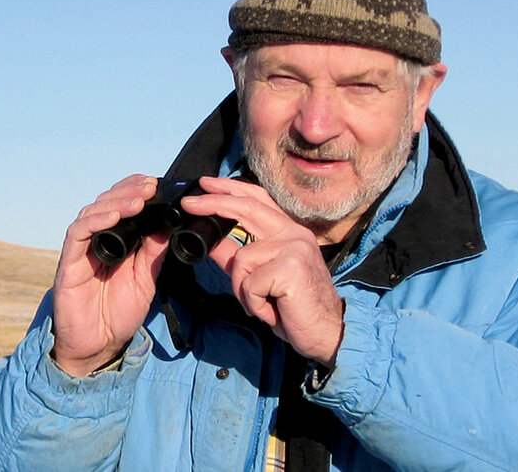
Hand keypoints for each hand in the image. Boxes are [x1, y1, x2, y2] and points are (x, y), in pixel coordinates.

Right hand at [51, 175, 168, 376]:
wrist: (98, 346)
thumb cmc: (119, 313)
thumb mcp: (145, 279)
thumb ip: (153, 253)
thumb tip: (167, 224)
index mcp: (116, 241)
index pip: (122, 205)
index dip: (135, 191)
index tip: (155, 184)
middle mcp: (96, 240)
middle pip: (107, 203)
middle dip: (129, 191)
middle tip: (149, 187)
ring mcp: (81, 250)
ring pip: (92, 212)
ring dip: (116, 202)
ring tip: (138, 201)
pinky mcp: (69, 262)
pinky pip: (77, 233)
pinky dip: (95, 221)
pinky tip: (113, 216)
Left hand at [180, 177, 343, 367]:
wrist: (327, 333)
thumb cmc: (294, 307)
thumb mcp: (259, 279)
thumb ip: (236, 256)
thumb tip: (211, 240)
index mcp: (288, 232)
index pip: (258, 200)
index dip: (231, 189)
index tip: (206, 184)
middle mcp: (294, 234)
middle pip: (248, 208)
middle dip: (215, 202)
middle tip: (190, 203)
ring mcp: (295, 248)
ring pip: (242, 259)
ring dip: (243, 289)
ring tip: (263, 304)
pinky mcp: (291, 267)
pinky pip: (250, 283)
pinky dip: (253, 303)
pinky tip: (271, 311)